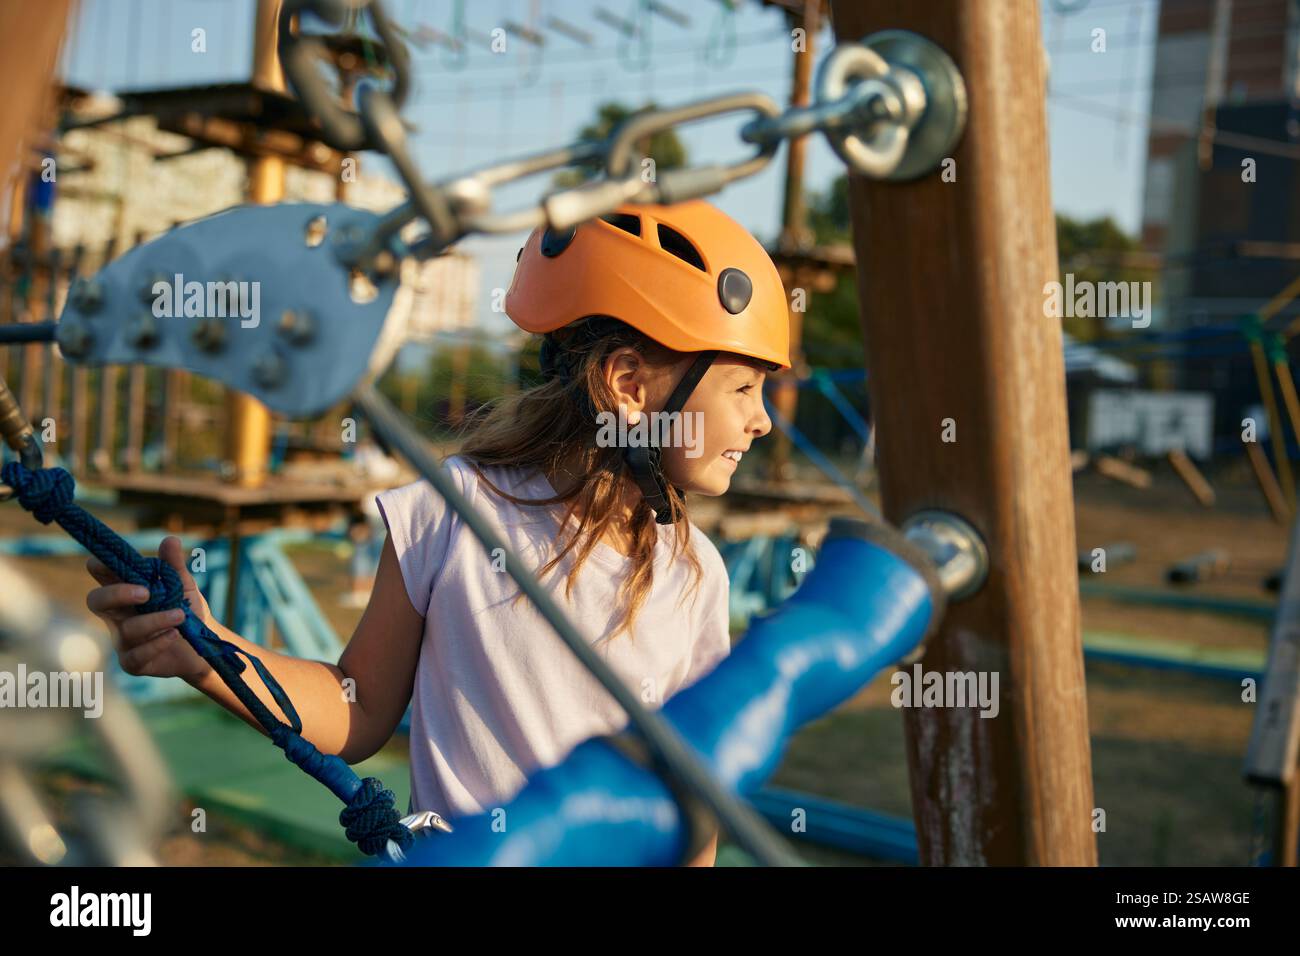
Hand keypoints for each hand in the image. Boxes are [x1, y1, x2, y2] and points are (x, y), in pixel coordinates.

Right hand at [86, 536, 213, 683]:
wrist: (203, 645)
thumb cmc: (186, 609)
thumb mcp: (183, 586)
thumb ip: (174, 565)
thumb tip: (170, 539)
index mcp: (124, 592)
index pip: (102, 576)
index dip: (100, 567)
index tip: (105, 562)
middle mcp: (117, 615)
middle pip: (96, 601)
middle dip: (116, 594)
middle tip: (145, 592)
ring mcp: (122, 640)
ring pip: (126, 630)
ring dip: (155, 620)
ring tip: (180, 616)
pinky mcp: (133, 662)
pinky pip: (136, 655)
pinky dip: (157, 643)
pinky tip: (174, 634)